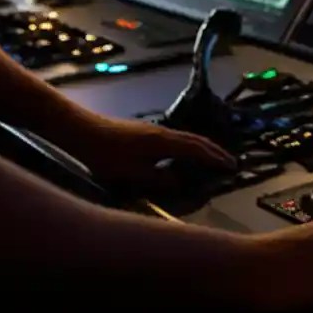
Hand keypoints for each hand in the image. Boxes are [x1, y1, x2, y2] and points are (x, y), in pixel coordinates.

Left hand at [62, 114, 234, 190]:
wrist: (81, 131)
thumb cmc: (105, 154)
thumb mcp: (131, 173)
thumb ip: (158, 178)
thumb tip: (178, 182)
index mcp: (163, 142)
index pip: (197, 149)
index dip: (215, 159)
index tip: (231, 167)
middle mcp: (163, 133)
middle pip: (196, 140)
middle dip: (214, 151)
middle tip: (229, 162)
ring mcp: (154, 130)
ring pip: (186, 138)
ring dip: (202, 148)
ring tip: (212, 159)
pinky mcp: (145, 132)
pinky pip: (177, 139)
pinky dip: (189, 147)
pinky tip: (184, 155)